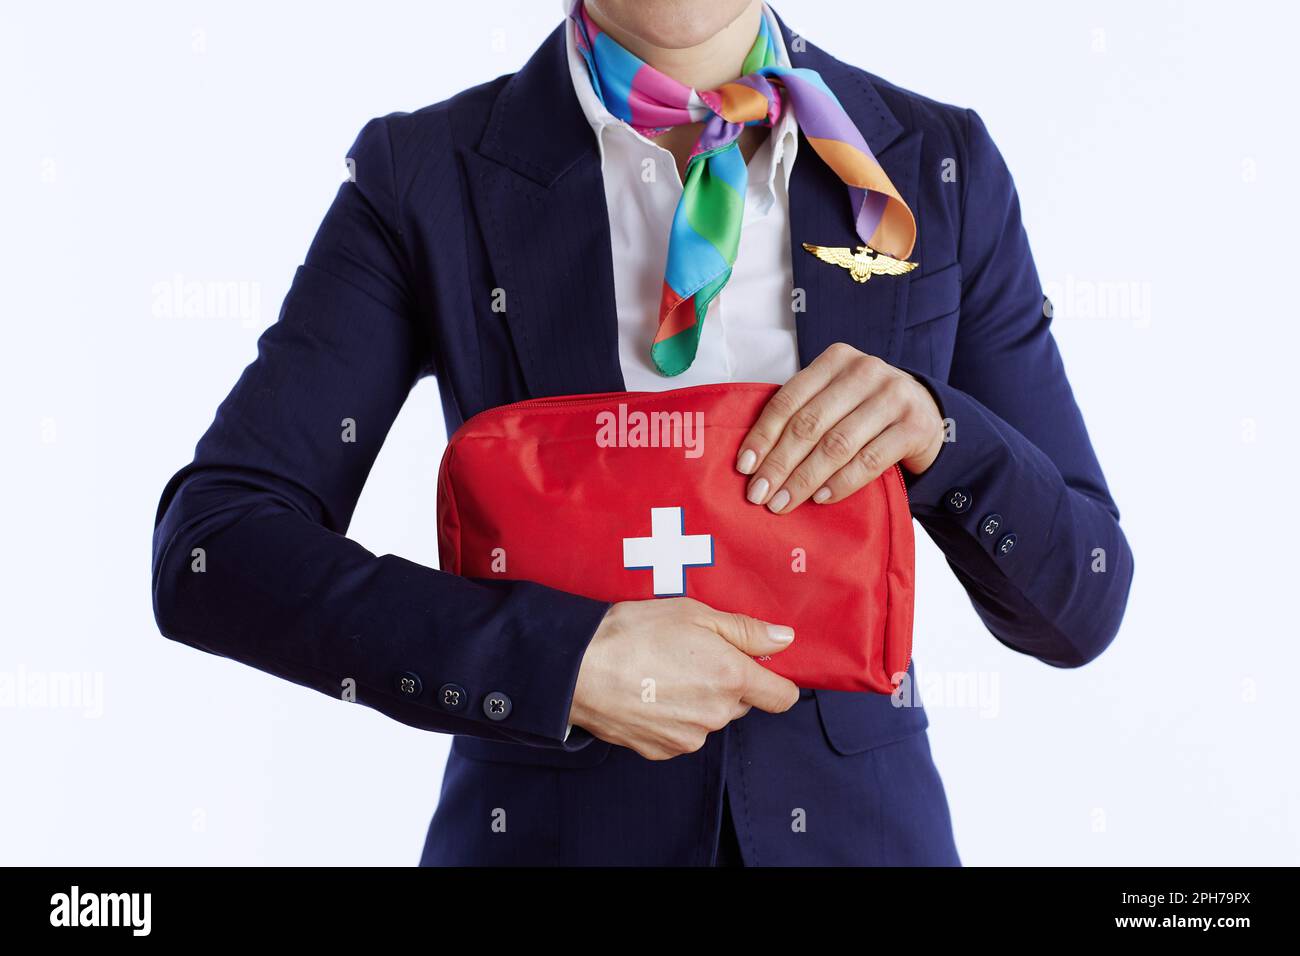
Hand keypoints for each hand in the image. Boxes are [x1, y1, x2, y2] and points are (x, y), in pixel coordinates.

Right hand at [570, 598, 799, 760]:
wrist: (577, 670)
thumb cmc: (634, 633)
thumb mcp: (694, 613)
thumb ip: (746, 630)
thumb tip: (784, 640)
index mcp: (731, 678)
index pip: (782, 697)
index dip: (776, 681)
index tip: (757, 666)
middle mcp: (716, 715)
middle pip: (741, 704)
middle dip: (727, 683)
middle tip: (692, 655)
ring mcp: (689, 738)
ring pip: (709, 718)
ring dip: (698, 700)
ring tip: (662, 672)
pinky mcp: (662, 751)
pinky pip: (682, 733)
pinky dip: (672, 717)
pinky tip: (648, 693)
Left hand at [736, 343, 943, 512]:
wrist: (926, 413)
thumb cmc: (866, 409)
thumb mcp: (835, 398)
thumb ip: (803, 413)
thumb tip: (754, 460)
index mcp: (836, 359)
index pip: (789, 400)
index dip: (763, 435)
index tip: (744, 467)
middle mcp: (865, 371)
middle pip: (810, 424)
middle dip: (779, 463)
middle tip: (759, 494)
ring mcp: (893, 397)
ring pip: (837, 444)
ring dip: (805, 479)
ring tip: (783, 503)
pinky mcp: (914, 426)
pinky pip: (869, 461)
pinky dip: (841, 483)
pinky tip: (820, 498)